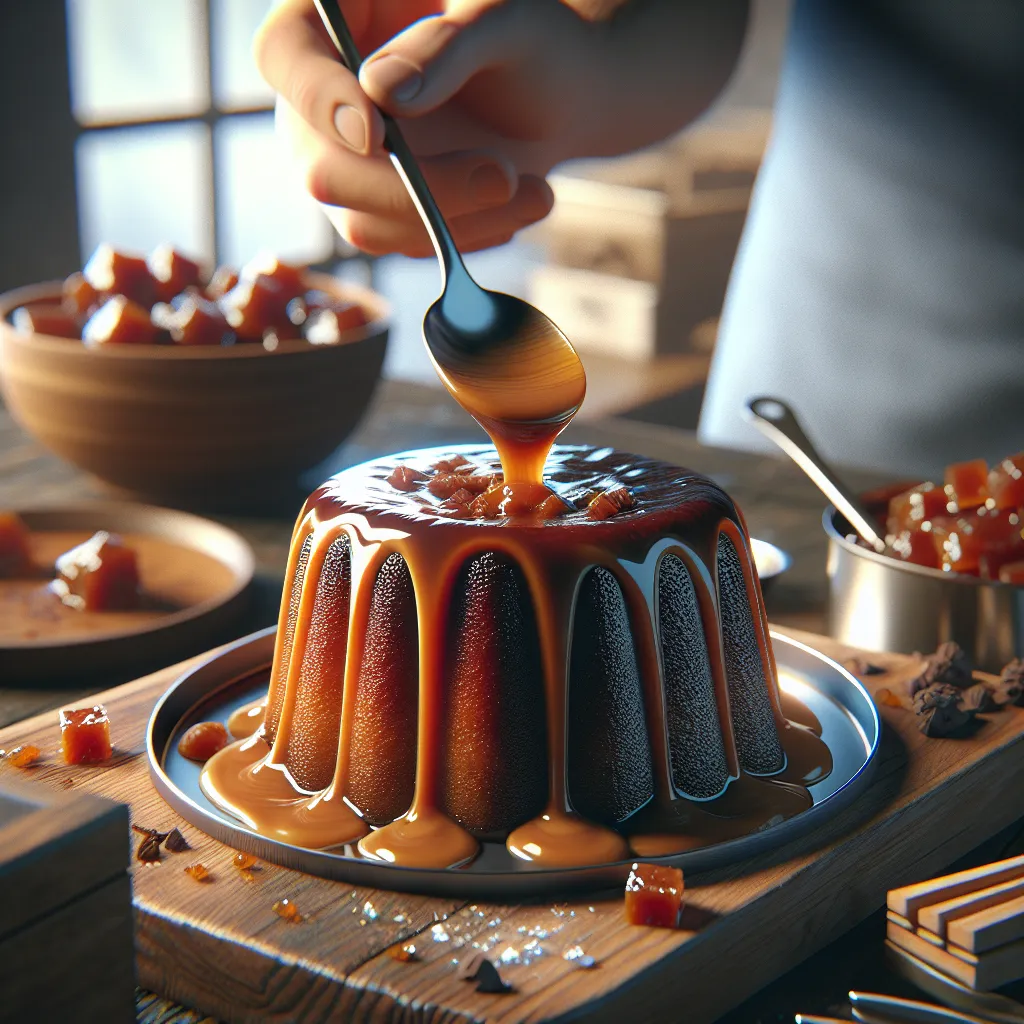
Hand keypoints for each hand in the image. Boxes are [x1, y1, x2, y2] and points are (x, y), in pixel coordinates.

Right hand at [255, 0, 600, 256]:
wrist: (560, 90)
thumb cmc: (525, 35)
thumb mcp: (500, 15)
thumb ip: (443, 47)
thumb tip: (381, 95)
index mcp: (327, 25)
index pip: (284, 58)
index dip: (318, 100)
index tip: (374, 132)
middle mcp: (322, 106)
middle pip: (322, 168)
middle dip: (409, 190)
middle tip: (501, 176)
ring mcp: (349, 168)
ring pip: (365, 226)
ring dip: (451, 223)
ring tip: (536, 190)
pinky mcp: (386, 215)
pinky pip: (409, 247)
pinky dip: (469, 238)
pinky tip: (522, 202)